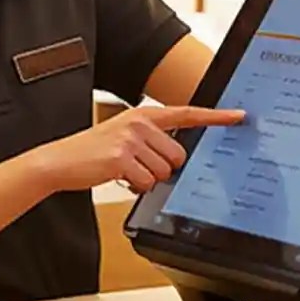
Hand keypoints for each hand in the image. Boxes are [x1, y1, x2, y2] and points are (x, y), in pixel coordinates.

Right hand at [29, 106, 244, 193]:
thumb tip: (179, 155)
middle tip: (138, 164)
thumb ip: (152, 138)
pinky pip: (147, 182)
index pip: (187, 114)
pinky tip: (117, 176)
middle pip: (179, 156)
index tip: (239, 116)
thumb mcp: (125, 135)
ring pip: (164, 171)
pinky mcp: (122, 158)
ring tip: (124, 169)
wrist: (61, 160)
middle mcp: (140, 122)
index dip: (216, 116)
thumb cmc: (95, 151)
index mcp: (144, 114)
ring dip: (147, 178)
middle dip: (162, 168)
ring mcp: (131, 139)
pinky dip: (135, 186)